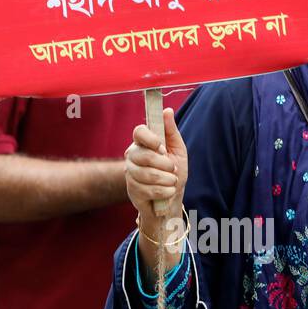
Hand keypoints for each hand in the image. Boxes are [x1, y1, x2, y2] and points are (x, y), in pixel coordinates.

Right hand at [126, 108, 188, 241]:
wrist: (171, 198)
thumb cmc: (174, 171)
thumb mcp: (177, 150)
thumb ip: (171, 131)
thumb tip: (167, 110)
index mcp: (143, 142)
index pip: (139, 132)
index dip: (150, 138)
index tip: (161, 147)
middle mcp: (132, 155)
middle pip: (145, 155)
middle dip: (165, 165)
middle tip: (172, 169)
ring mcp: (130, 172)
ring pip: (147, 174)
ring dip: (167, 180)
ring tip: (172, 182)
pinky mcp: (132, 189)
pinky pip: (148, 189)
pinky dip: (164, 192)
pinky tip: (167, 191)